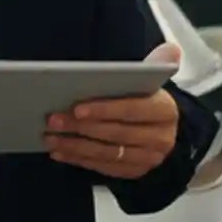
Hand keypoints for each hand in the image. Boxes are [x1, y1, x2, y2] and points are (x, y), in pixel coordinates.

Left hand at [43, 43, 181, 178]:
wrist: (162, 129)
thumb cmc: (148, 99)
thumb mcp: (153, 80)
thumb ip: (156, 64)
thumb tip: (171, 50)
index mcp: (164, 111)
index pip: (132, 110)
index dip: (104, 110)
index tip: (77, 108)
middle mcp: (160, 139)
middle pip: (115, 133)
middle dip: (81, 127)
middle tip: (53, 120)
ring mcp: (147, 159)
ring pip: (106, 153)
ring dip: (74, 146)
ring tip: (50, 137)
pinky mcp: (133, 172)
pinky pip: (103, 167)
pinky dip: (79, 159)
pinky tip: (60, 151)